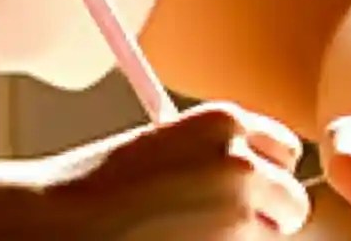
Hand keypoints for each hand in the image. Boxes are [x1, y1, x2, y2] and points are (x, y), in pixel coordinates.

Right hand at [43, 101, 310, 239]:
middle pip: (292, 200)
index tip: (238, 188)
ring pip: (271, 238)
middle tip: (215, 225)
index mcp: (223, 121)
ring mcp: (239, 213)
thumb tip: (251, 181)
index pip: (284, 149)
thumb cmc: (93, 187)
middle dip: (265, 215)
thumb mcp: (160, 146)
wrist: (58, 221)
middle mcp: (242, 162)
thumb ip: (210, 155)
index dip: (262, 172)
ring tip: (184, 236)